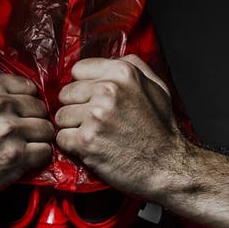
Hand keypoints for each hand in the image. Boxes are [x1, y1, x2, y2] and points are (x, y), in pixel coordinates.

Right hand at [0, 63, 52, 210]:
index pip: (29, 88)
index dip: (27, 104)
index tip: (20, 116)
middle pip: (41, 109)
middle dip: (34, 122)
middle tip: (22, 135)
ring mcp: (9, 130)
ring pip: (47, 130)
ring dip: (39, 140)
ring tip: (23, 148)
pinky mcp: (15, 155)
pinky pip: (45, 152)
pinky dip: (38, 158)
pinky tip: (24, 160)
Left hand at [55, 55, 188, 198]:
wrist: (166, 165)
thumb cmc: (161, 129)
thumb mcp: (155, 87)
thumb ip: (132, 66)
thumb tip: (107, 62)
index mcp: (122, 72)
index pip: (78, 70)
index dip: (84, 87)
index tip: (94, 100)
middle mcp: (107, 90)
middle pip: (66, 94)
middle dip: (76, 108)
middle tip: (95, 122)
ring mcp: (95, 115)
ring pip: (61, 117)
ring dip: (72, 128)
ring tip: (94, 135)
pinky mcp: (86, 141)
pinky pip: (61, 138)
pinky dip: (72, 147)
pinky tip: (91, 148)